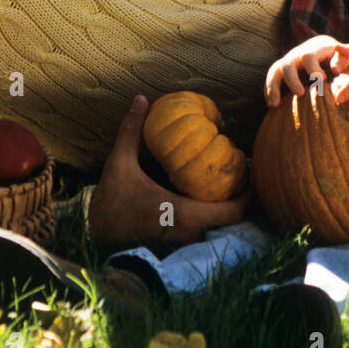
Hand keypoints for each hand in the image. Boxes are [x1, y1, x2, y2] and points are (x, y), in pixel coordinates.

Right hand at [87, 95, 251, 247]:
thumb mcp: (119, 164)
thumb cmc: (110, 204)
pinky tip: (203, 199)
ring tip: (226, 185)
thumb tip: (140, 99)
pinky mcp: (176, 247)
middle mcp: (190, 233)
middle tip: (240, 177)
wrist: (96, 240)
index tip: (252, 177)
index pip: (233, 211)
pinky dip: (209, 218)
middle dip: (238, 200)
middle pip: (229, 221)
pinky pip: (202, 233)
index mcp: (185, 214)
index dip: (249, 196)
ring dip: (223, 210)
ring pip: (216, 228)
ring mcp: (183, 244)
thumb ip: (131, 131)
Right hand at [264, 35, 339, 105]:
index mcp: (314, 47)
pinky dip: (269, 90)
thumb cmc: (337, 57)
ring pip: (275, 70)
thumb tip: (335, 70)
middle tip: (300, 93)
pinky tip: (272, 105)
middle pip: (288, 63)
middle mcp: (298, 52)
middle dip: (292, 79)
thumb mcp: (343, 55)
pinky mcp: (282, 69)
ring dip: (273, 87)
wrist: (325, 51)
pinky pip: (271, 77)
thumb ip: (341, 61)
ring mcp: (288, 60)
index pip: (308, 56)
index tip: (322, 80)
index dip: (313, 69)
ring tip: (275, 104)